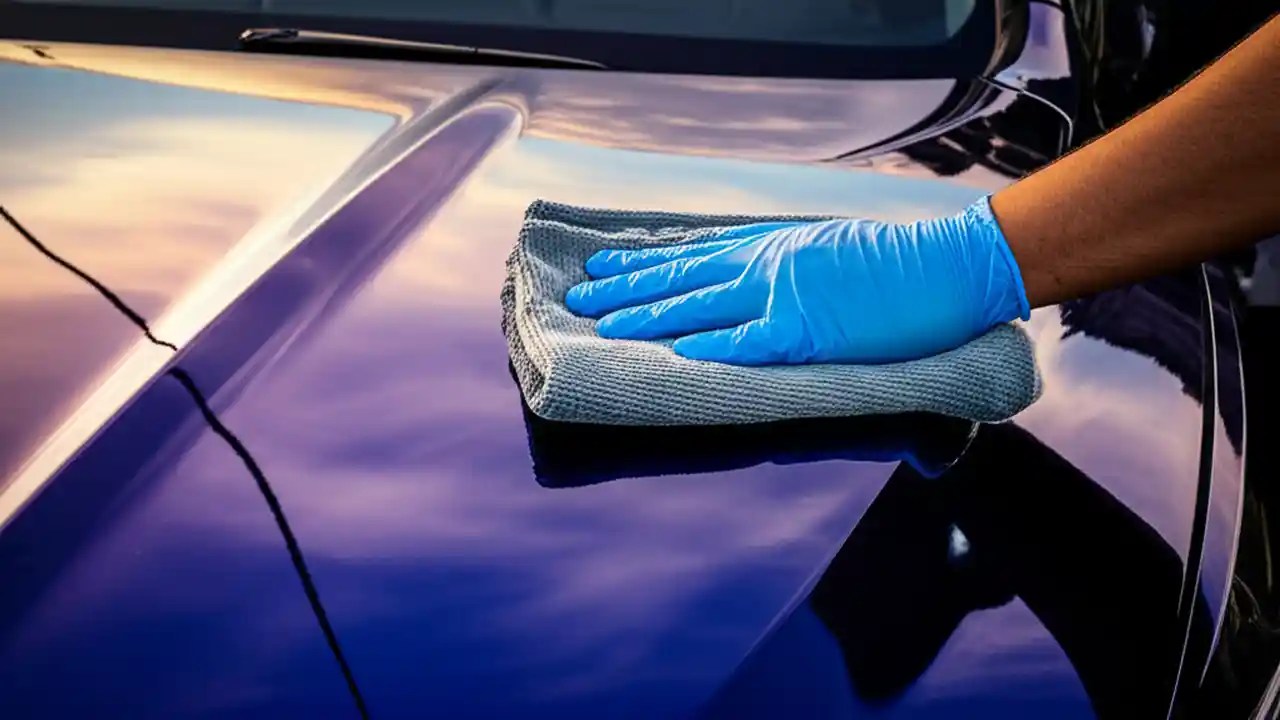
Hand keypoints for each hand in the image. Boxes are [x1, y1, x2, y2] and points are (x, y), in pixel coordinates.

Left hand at [564, 197, 1028, 364]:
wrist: (948, 265)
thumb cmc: (896, 265)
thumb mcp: (828, 251)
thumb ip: (785, 268)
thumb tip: (755, 286)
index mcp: (771, 247)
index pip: (691, 256)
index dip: (643, 265)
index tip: (603, 267)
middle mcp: (766, 265)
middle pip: (681, 278)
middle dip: (626, 290)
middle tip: (579, 297)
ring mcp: (784, 295)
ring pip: (700, 307)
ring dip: (648, 317)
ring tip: (603, 324)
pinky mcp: (810, 330)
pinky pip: (749, 342)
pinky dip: (712, 348)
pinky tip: (676, 353)